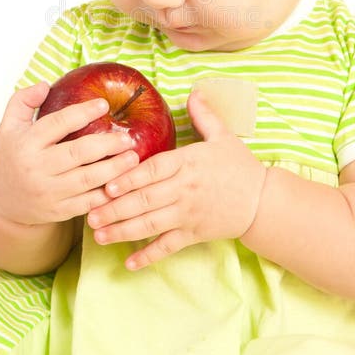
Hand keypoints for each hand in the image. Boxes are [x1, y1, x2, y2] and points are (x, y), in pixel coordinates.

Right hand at [0, 81, 139, 225]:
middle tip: (127, 137)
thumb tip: (45, 85)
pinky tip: (122, 183)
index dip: (83, 112)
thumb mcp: (7, 127)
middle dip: (107, 144)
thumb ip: (23, 101)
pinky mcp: (57, 211)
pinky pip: (87, 202)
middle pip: (79, 153)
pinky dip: (107, 193)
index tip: (104, 105)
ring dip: (114, 168)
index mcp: (25, 143)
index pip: (58, 123)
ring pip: (87, 179)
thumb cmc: (9, 158)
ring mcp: (47, 192)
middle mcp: (36, 168)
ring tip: (133, 157)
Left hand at [87, 89, 266, 268]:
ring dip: (122, 231)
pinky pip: (167, 247)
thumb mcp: (224, 137)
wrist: (264, 202)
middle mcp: (185, 190)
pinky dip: (148, 256)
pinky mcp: (193, 235)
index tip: (109, 184)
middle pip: (146, 200)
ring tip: (98, 235)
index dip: (130, 178)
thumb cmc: (241, 167)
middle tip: (89, 213)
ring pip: (150, 225)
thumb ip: (204, 115)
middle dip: (115, 208)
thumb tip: (194, 90)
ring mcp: (188, 215)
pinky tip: (129, 263)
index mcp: (189, 163)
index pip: (154, 170)